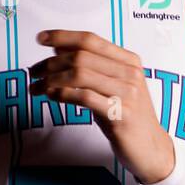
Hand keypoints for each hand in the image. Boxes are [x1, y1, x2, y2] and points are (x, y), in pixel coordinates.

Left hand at [29, 29, 175, 183]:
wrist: (151, 148)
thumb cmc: (126, 115)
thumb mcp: (111, 85)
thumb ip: (91, 66)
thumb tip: (59, 47)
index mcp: (129, 60)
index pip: (90, 40)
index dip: (62, 36)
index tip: (40, 38)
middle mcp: (129, 73)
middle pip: (81, 57)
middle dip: (50, 63)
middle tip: (33, 72)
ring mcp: (127, 93)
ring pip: (79, 75)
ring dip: (51, 79)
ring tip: (37, 87)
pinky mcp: (120, 114)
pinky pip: (84, 97)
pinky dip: (62, 94)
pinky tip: (51, 96)